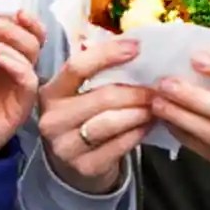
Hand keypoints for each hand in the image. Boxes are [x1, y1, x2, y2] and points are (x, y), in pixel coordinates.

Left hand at [0, 10, 45, 160]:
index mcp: (5, 55)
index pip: (23, 28)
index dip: (17, 14)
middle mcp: (17, 68)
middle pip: (31, 37)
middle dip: (12, 24)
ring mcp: (21, 86)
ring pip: (32, 54)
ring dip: (12, 41)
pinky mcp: (22, 105)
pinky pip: (28, 80)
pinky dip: (17, 65)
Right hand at [36, 39, 151, 193]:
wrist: (72, 164)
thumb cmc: (82, 118)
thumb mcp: (79, 93)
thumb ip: (96, 69)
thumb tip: (128, 42)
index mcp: (50, 92)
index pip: (77, 66)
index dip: (108, 54)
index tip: (137, 47)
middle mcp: (52, 119)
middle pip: (102, 97)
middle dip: (136, 91)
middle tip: (159, 88)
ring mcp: (66, 146)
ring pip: (111, 122)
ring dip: (140, 112)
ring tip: (156, 106)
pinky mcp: (84, 167)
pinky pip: (119, 146)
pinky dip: (138, 133)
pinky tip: (148, 125)